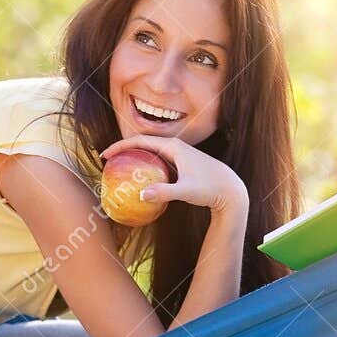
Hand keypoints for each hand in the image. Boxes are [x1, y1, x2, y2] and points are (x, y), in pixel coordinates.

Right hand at [101, 135, 247, 217]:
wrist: (231, 190)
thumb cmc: (211, 188)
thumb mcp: (186, 191)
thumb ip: (165, 193)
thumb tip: (142, 195)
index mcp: (174, 147)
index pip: (140, 141)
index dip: (120, 146)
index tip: (105, 154)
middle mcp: (176, 146)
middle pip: (143, 143)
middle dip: (123, 149)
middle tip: (107, 161)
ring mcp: (179, 154)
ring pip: (151, 152)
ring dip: (134, 156)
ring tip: (119, 167)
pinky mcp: (182, 163)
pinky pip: (158, 161)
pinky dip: (145, 166)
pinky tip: (140, 178)